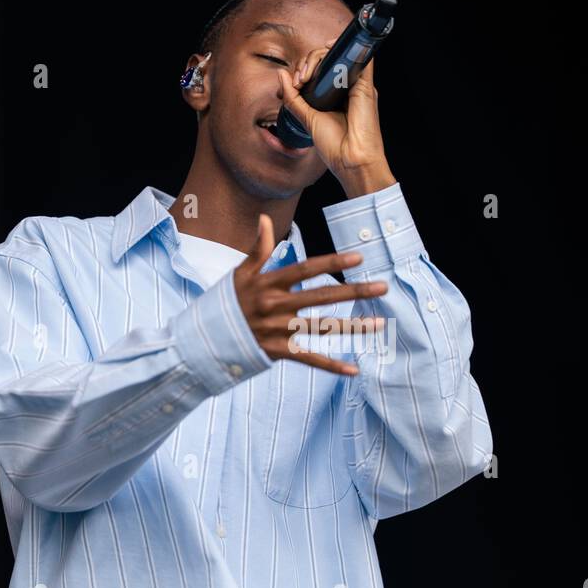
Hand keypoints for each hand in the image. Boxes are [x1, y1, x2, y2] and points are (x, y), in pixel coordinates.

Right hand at [234, 213, 387, 374]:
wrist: (204, 339)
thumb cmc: (226, 302)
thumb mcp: (240, 273)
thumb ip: (258, 248)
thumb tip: (264, 219)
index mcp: (269, 284)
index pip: (306, 269)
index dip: (332, 262)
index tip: (359, 256)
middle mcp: (276, 306)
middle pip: (322, 297)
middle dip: (354, 291)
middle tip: (382, 288)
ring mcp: (279, 330)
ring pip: (322, 328)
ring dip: (352, 327)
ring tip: (379, 323)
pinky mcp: (279, 352)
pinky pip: (310, 360)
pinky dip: (332, 366)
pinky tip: (354, 369)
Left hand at [277, 43, 391, 189]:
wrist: (352, 161)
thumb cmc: (335, 146)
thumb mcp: (307, 119)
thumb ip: (293, 98)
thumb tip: (281, 75)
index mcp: (336, 96)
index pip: (319, 70)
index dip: (303, 69)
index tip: (292, 85)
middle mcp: (348, 88)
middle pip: (327, 60)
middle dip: (306, 63)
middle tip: (298, 81)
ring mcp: (357, 85)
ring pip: (338, 55)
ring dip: (318, 56)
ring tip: (305, 75)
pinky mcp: (366, 86)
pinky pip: (359, 57)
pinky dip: (342, 49)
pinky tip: (327, 52)